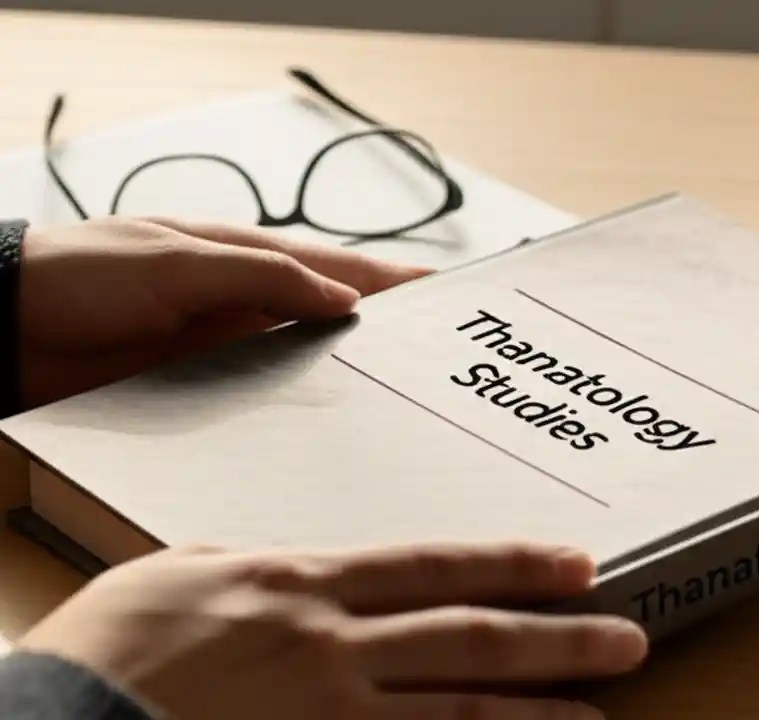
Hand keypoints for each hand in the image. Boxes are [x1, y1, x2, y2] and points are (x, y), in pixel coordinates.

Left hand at [17, 217, 429, 407]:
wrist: (1, 332)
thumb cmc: (79, 275)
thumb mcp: (177, 261)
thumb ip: (265, 277)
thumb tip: (345, 300)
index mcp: (246, 256)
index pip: (340, 267)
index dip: (396, 280)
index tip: (451, 293)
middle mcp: (245, 303)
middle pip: (334, 320)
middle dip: (389, 334)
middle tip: (444, 360)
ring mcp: (227, 351)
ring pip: (308, 365)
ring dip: (352, 379)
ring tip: (408, 401)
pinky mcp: (203, 393)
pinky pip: (268, 403)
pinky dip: (304, 413)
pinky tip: (333, 432)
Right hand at [18, 543, 646, 719]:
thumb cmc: (107, 649)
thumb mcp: (177, 572)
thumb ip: (248, 564)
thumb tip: (284, 564)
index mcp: (304, 583)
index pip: (434, 566)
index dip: (511, 563)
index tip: (573, 562)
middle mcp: (333, 646)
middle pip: (470, 637)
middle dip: (557, 637)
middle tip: (626, 636)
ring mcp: (331, 715)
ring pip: (459, 710)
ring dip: (536, 710)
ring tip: (597, 710)